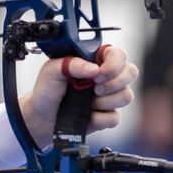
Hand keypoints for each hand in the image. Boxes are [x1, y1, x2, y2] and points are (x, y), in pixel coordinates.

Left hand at [19, 45, 138, 146]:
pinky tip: (87, 115)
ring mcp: (109, 97)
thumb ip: (72, 63)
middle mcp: (106, 77)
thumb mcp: (52, 70)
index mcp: (95, 61)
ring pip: (127, 96)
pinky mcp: (107, 115)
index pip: (118, 54)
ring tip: (88, 102)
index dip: (113, 63)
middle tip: (94, 88)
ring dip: (106, 101)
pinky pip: (115, 117)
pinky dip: (99, 118)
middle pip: (131, 72)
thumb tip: (93, 68)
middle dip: (114, 82)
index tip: (98, 73)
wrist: (41, 116)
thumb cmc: (47, 90)